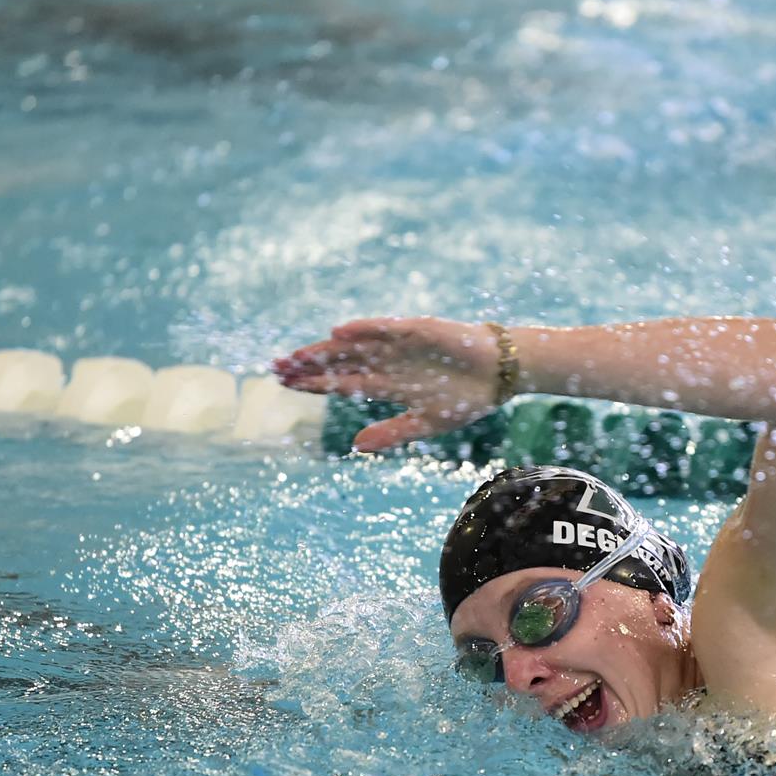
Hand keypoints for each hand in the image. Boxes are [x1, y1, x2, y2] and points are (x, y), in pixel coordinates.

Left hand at [274, 317, 500, 451]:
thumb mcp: (426, 423)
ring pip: (353, 346)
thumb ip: (391, 434)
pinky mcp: (418, 330)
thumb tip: (355, 446)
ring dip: (325, 349)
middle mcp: (386, 362)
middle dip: (308, 365)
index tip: (283, 384)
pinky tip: (338, 333)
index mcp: (386, 385)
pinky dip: (363, 330)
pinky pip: (385, 329)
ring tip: (295, 354)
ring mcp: (399, 345)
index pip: (340, 383)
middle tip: (274, 367)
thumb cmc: (466, 398)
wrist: (501, 373)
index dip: (313, 383)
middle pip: (338, 362)